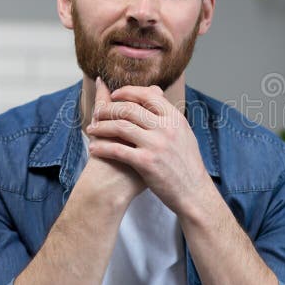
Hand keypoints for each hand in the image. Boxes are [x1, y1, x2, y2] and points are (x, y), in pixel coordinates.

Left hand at [85, 84, 212, 213]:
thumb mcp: (183, 132)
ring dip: (101, 127)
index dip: (127, 92)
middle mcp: (166, 128)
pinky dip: (102, 147)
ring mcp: (156, 144)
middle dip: (108, 109)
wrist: (194, 192)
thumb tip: (155, 92)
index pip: (147, 95)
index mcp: (175, 118)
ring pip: (120, 126)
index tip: (115, 95)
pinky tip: (94, 148)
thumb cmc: (188, 164)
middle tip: (97, 113)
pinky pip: (117, 150)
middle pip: (129, 109)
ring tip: (91, 129)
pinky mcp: (146, 162)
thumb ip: (167, 113)